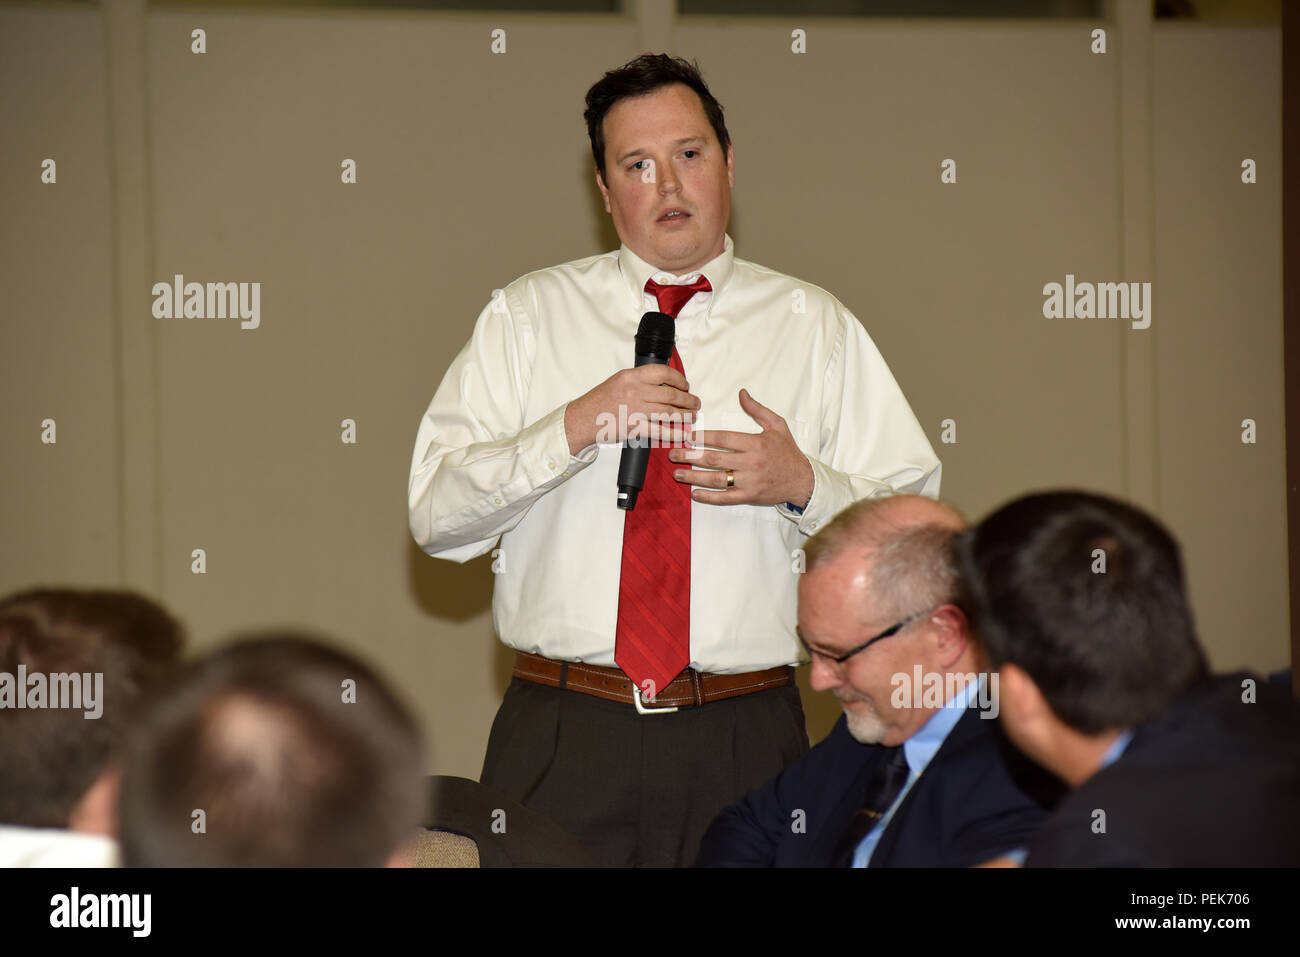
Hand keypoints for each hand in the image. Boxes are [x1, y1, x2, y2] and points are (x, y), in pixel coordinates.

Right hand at [564, 364, 699, 454]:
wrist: (583, 419)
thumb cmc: (600, 401)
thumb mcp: (619, 381)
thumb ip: (640, 380)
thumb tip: (663, 383)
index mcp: (632, 376)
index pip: (664, 373)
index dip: (679, 379)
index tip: (685, 385)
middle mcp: (635, 391)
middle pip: (671, 395)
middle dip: (688, 400)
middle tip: (695, 403)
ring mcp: (636, 410)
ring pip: (670, 412)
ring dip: (686, 415)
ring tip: (692, 417)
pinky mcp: (635, 428)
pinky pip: (661, 431)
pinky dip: (675, 433)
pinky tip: (682, 434)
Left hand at [669, 389, 813, 507]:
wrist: (802, 480)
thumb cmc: (788, 452)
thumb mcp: (777, 425)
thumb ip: (757, 410)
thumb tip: (742, 393)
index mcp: (755, 443)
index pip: (724, 438)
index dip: (703, 437)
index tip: (687, 436)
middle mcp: (750, 462)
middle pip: (714, 459)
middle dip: (691, 456)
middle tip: (673, 454)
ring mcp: (749, 481)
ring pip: (716, 479)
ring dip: (694, 477)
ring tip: (677, 474)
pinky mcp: (749, 496)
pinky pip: (725, 498)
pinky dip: (709, 497)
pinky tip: (695, 494)